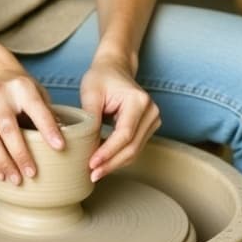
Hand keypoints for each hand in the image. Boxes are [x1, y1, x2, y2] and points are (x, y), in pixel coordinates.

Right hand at [0, 69, 63, 184]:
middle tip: (30, 174)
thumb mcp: (37, 93)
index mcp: (20, 86)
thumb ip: (47, 114)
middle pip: (7, 130)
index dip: (48, 128)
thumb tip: (63, 143)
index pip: (36, 108)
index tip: (59, 147)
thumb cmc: (20, 92)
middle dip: (20, 156)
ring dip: (0, 164)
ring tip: (13, 178)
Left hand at [80, 59, 159, 181]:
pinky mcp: (148, 127)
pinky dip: (119, 157)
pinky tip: (104, 162)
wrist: (114, 68)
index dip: (108, 152)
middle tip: (92, 174)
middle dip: (111, 163)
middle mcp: (151, 111)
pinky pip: (134, 147)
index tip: (92, 164)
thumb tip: (88, 146)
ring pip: (134, 151)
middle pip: (132, 147)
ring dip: (115, 163)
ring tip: (96, 171)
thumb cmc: (101, 77)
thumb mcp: (91, 93)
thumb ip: (91, 118)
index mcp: (138, 100)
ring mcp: (153, 120)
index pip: (124, 134)